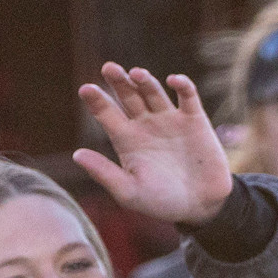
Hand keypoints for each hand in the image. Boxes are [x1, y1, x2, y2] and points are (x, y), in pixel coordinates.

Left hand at [74, 63, 233, 226]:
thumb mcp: (129, 192)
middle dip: (118, 81)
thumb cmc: (161, 203)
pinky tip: (173, 81)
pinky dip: (182, 85)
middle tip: (109, 69)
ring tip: (137, 74)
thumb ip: (105, 174)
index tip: (86, 89)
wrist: (201, 208)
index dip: (96, 100)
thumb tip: (76, 154)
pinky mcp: (195, 120)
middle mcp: (145, 124)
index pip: (106, 113)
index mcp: (126, 139)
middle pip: (128, 95)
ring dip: (145, 80)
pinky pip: (187, 96)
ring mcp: (170, 119)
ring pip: (153, 91)